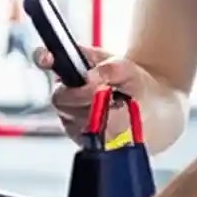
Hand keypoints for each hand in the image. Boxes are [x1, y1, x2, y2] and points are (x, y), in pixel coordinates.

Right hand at [33, 45, 151, 142]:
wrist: (153, 108)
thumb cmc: (134, 83)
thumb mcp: (126, 68)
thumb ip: (109, 69)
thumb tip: (90, 79)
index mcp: (72, 68)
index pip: (47, 59)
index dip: (43, 58)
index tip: (48, 58)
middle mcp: (67, 92)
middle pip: (60, 98)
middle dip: (82, 95)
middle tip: (104, 91)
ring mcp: (72, 117)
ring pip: (75, 120)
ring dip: (99, 114)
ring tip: (121, 107)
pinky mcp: (82, 138)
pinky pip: (88, 138)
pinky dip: (106, 131)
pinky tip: (121, 124)